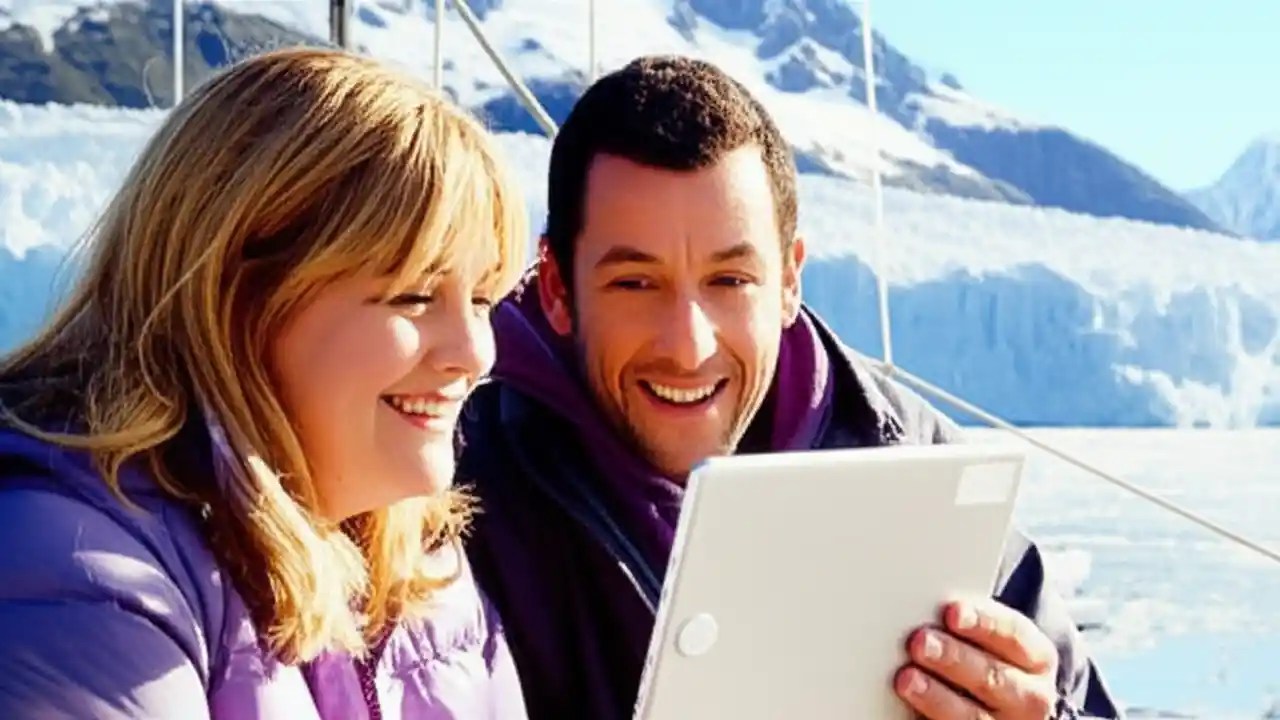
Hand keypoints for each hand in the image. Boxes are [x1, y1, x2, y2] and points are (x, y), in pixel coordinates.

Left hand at [894, 598, 1059, 718]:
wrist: (997, 708)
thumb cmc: (981, 659)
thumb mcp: (986, 640)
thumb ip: (964, 624)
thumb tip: (927, 609)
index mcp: (1036, 659)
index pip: (1013, 635)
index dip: (983, 622)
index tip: (952, 611)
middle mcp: (1029, 698)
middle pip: (992, 677)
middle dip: (953, 658)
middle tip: (920, 642)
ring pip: (973, 716)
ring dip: (937, 697)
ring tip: (907, 679)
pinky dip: (929, 718)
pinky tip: (909, 707)